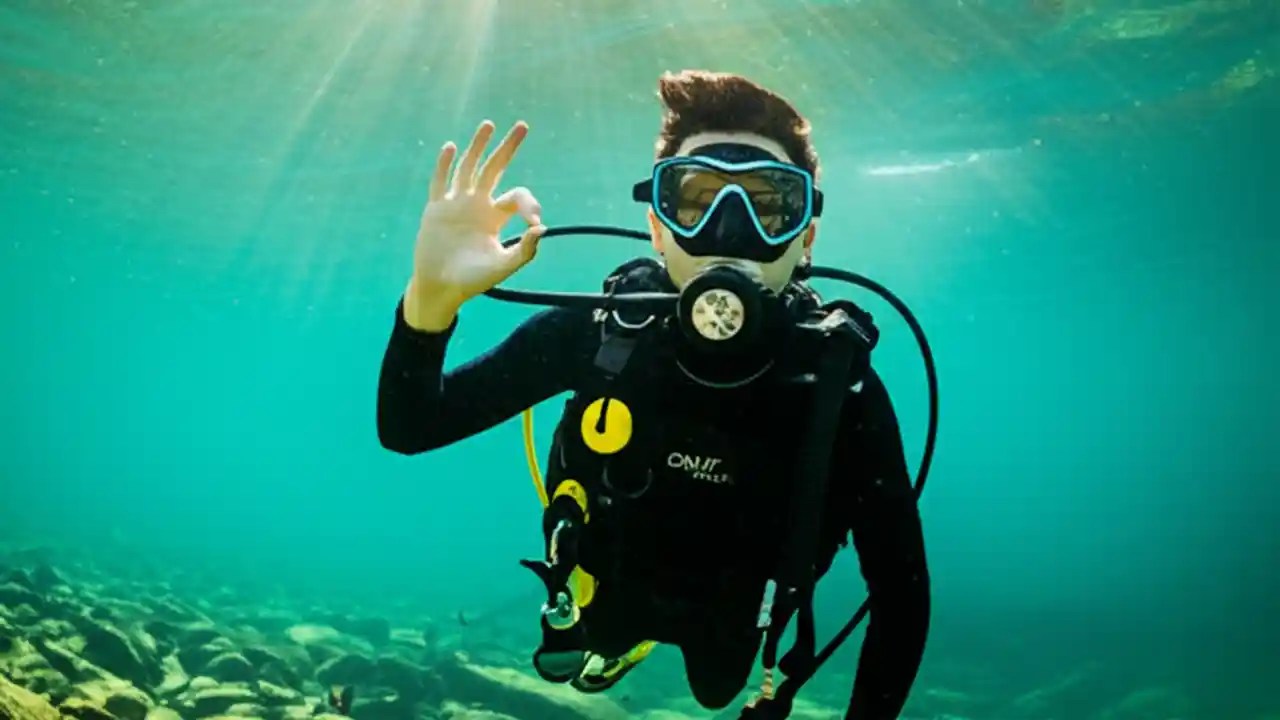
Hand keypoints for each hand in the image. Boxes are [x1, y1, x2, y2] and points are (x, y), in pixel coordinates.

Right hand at [405, 120, 544, 329]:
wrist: (441, 287)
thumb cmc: (474, 280)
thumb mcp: (503, 266)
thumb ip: (525, 251)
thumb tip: (543, 228)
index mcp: (496, 217)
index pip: (516, 196)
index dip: (529, 203)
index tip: (534, 221)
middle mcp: (477, 205)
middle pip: (494, 168)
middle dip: (508, 148)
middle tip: (523, 126)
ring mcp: (456, 204)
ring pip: (468, 168)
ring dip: (478, 146)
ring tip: (489, 125)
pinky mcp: (436, 210)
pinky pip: (440, 183)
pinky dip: (445, 165)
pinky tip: (451, 147)